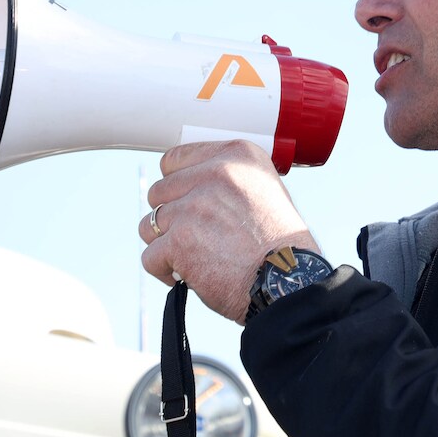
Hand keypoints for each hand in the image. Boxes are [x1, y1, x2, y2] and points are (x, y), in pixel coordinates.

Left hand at [139, 140, 318, 323]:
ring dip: (165, 243)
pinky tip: (186, 276)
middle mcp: (214, 174)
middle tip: (194, 238)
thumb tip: (189, 186)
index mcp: (236, 156)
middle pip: (159, 192)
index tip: (187, 203)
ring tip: (191, 258)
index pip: (175, 159)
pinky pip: (150, 256)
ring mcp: (193, 207)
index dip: (177, 186)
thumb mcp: (265, 192)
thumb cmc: (281, 245)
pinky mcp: (179, 241)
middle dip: (171, 218)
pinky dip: (164, 270)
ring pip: (149, 224)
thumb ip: (228, 181)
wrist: (289, 280)